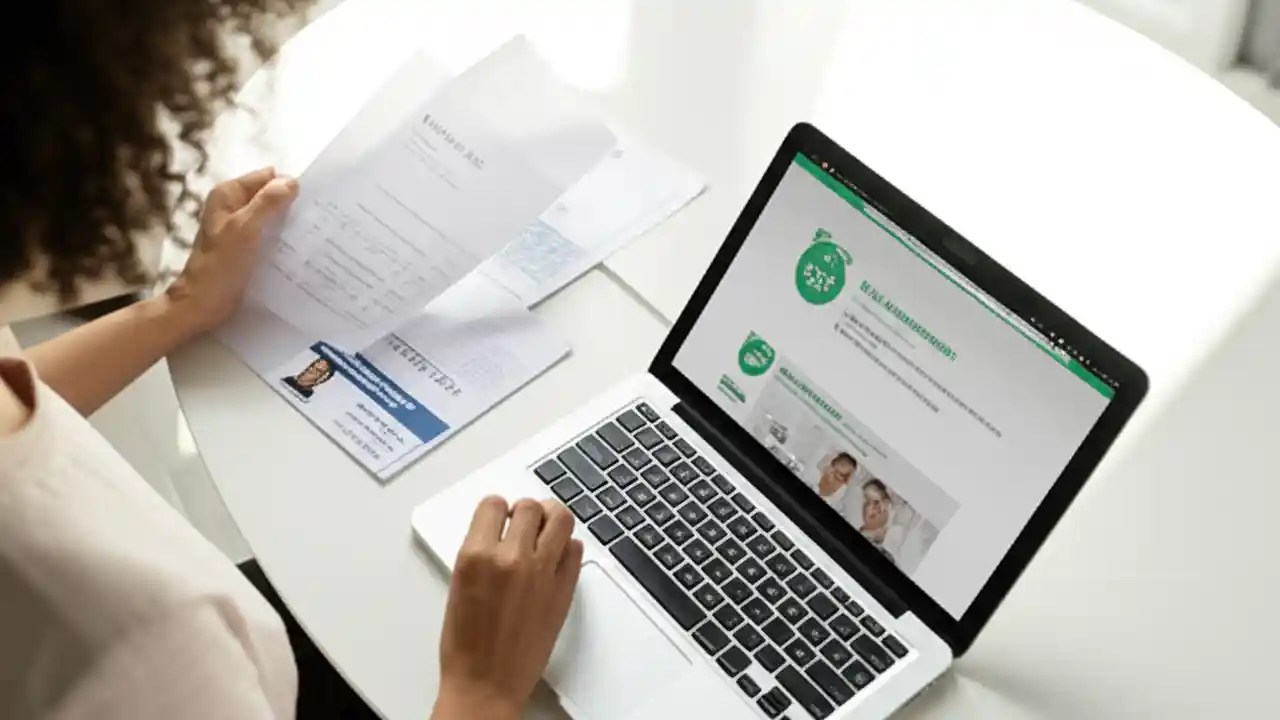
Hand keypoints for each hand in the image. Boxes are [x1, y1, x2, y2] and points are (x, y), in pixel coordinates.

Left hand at [165, 166, 297, 334]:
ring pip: (271, 216)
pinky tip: (299, 249)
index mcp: (228, 194)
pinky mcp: (246, 246)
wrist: (203, 302)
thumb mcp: (245, 228)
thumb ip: (268, 202)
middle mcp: (233, 205)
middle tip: (317, 220)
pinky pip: (269, 234)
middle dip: (292, 205)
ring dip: (289, 223)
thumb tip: (292, 182)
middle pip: (270, 195)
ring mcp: (239, 227)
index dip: (288, 186)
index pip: (267, 177)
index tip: (311, 203)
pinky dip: (282, 238)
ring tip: (313, 234)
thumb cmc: (221, 264)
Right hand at [432, 497, 583, 719]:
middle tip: (522, 524)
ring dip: (551, 518)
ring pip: (560, 518)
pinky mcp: (564, 589)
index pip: (493, 504)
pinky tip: (555, 557)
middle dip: (525, 511)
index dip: (496, 509)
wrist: (487, 684)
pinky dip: (566, 546)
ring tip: (544, 530)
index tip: (498, 517)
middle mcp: (511, 558)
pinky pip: (575, 549)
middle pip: (529, 506)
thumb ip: (480, 553)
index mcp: (476, 556)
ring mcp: (542, 572)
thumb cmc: (465, 645)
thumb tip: (497, 532)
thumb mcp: (459, 586)